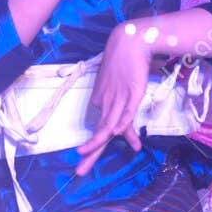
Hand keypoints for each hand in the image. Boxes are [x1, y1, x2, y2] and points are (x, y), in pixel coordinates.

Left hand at [75, 22, 153, 175]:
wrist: (129, 41)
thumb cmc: (125, 63)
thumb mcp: (121, 88)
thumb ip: (121, 108)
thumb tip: (119, 127)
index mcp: (103, 101)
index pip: (100, 128)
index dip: (95, 145)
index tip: (85, 156)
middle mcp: (107, 102)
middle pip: (99, 132)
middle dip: (89, 152)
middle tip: (78, 170)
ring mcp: (119, 98)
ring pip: (108, 126)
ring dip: (97, 144)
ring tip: (85, 160)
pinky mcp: (132, 93)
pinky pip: (125, 112)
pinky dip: (120, 124)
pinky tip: (115, 135)